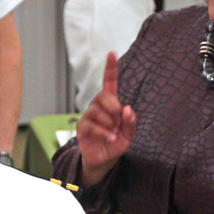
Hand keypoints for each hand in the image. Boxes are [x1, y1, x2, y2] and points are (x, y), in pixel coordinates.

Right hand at [76, 52, 135, 187]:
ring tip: (113, 134)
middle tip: (118, 120)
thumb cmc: (116, 143)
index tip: (112, 53)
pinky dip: (103, 132)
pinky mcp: (82, 128)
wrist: (104, 160)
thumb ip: (131, 122)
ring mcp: (89, 116)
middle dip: (113, 106)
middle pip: (102, 95)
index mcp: (111, 104)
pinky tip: (110, 138)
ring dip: (109, 123)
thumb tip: (127, 109)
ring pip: (96, 111)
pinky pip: (91, 125)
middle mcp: (98, 106)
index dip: (111, 68)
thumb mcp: (129, 134)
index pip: (110, 82)